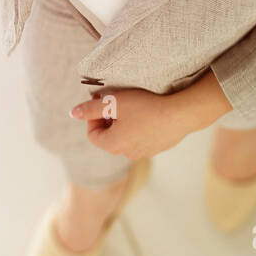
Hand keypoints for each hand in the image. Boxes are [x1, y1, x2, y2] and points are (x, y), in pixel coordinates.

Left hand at [71, 89, 198, 159]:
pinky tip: (149, 113)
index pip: (92, 134)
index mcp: (112, 145)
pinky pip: (142, 138)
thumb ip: (90, 108)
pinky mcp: (159, 148)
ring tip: (133, 107)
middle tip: (116, 103)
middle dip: (108, 120)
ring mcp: (144, 153)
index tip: (101, 102)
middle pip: (108, 137)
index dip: (93, 117)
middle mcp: (127, 153)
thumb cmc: (145, 107)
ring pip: (126, 138)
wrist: (182, 114)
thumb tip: (73, 113)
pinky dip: (140, 128)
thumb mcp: (113, 103)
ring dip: (124, 124)